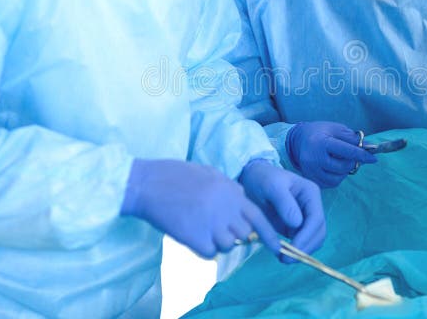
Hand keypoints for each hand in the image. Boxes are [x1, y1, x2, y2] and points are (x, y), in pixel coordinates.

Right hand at [120, 159, 278, 257]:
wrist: (149, 184)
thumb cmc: (176, 175)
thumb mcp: (210, 174)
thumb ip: (230, 189)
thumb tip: (241, 201)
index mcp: (231, 192)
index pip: (259, 218)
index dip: (269, 234)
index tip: (278, 246)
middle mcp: (226, 209)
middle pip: (244, 234)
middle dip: (233, 233)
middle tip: (214, 225)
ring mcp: (212, 224)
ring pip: (227, 245)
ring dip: (216, 240)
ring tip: (198, 224)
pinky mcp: (197, 238)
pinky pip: (209, 253)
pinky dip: (201, 248)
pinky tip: (189, 232)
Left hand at [240, 160, 325, 260]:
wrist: (252, 179)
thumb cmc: (262, 178)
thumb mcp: (271, 186)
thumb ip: (284, 202)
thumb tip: (297, 223)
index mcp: (310, 193)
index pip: (316, 219)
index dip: (307, 236)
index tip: (294, 248)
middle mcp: (311, 206)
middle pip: (318, 232)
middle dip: (305, 247)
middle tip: (286, 259)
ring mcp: (305, 217)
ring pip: (312, 240)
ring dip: (302, 251)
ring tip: (283, 258)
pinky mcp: (296, 227)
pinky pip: (301, 242)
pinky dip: (295, 250)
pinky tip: (281, 253)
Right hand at [286, 121, 376, 187]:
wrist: (298, 140)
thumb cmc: (320, 132)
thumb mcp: (336, 128)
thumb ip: (352, 138)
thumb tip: (369, 147)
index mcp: (322, 142)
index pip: (347, 151)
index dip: (362, 155)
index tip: (373, 159)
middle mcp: (314, 158)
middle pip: (343, 167)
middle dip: (352, 162)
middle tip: (352, 156)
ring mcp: (310, 170)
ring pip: (337, 178)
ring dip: (344, 171)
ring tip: (340, 161)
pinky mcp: (310, 178)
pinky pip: (330, 184)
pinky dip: (336, 177)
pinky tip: (333, 168)